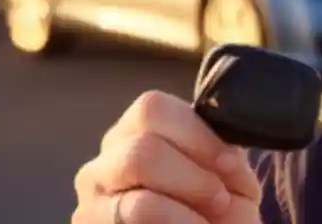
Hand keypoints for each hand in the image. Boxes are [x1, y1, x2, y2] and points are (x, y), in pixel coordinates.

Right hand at [73, 90, 262, 222]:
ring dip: (184, 207)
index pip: (152, 109)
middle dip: (192, 177)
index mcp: (137, 133)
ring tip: (207, 221)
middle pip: (141, 151)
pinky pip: (136, 219)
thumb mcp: (228, 175)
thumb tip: (224, 141)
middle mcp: (105, 161)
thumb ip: (221, 149)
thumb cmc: (216, 210)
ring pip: (138, 197)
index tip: (229, 164)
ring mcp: (92, 202)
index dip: (197, 135)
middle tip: (220, 199)